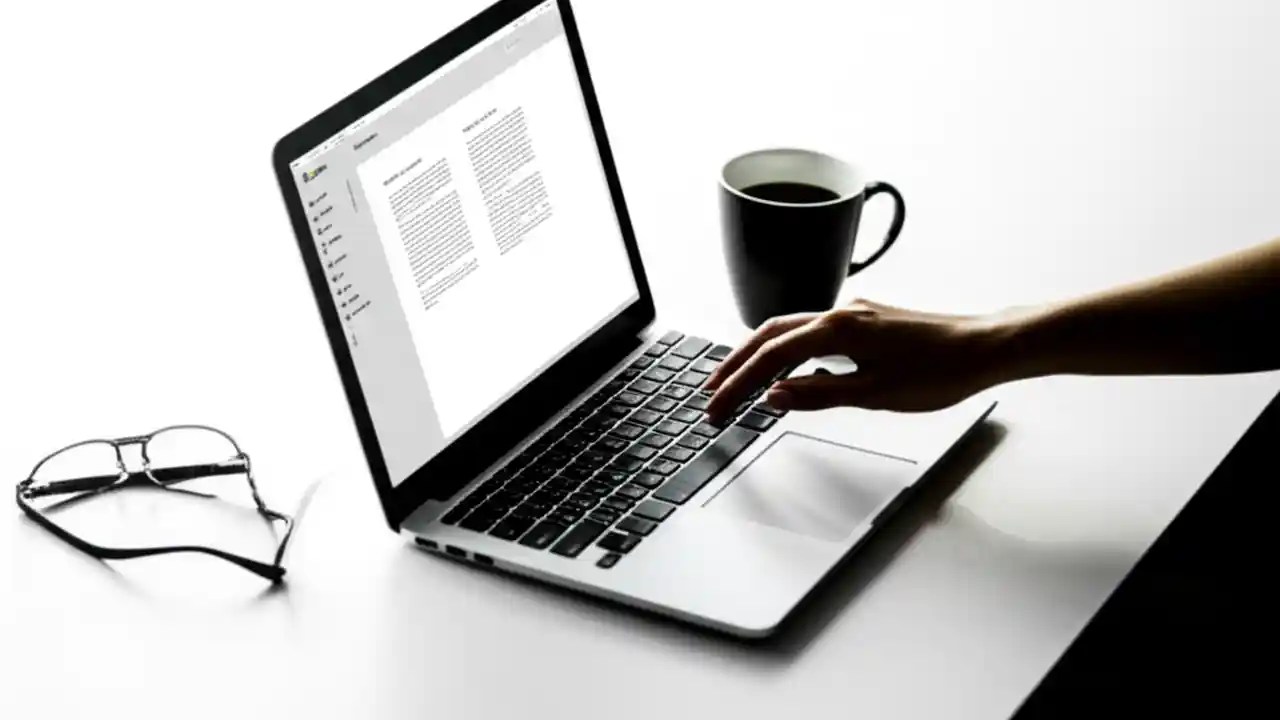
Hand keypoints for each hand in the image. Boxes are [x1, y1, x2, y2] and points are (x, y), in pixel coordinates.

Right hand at [704, 299, 1004, 419]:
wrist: (986, 347)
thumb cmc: (942, 370)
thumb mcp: (874, 393)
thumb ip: (818, 393)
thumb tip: (774, 396)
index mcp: (837, 329)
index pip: (770, 358)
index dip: (737, 384)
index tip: (716, 408)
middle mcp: (840, 314)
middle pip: (768, 335)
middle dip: (735, 364)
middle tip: (711, 393)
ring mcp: (853, 315)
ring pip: (788, 329)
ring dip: (758, 355)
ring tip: (736, 382)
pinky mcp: (866, 322)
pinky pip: (811, 332)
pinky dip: (786, 350)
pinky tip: (786, 369)